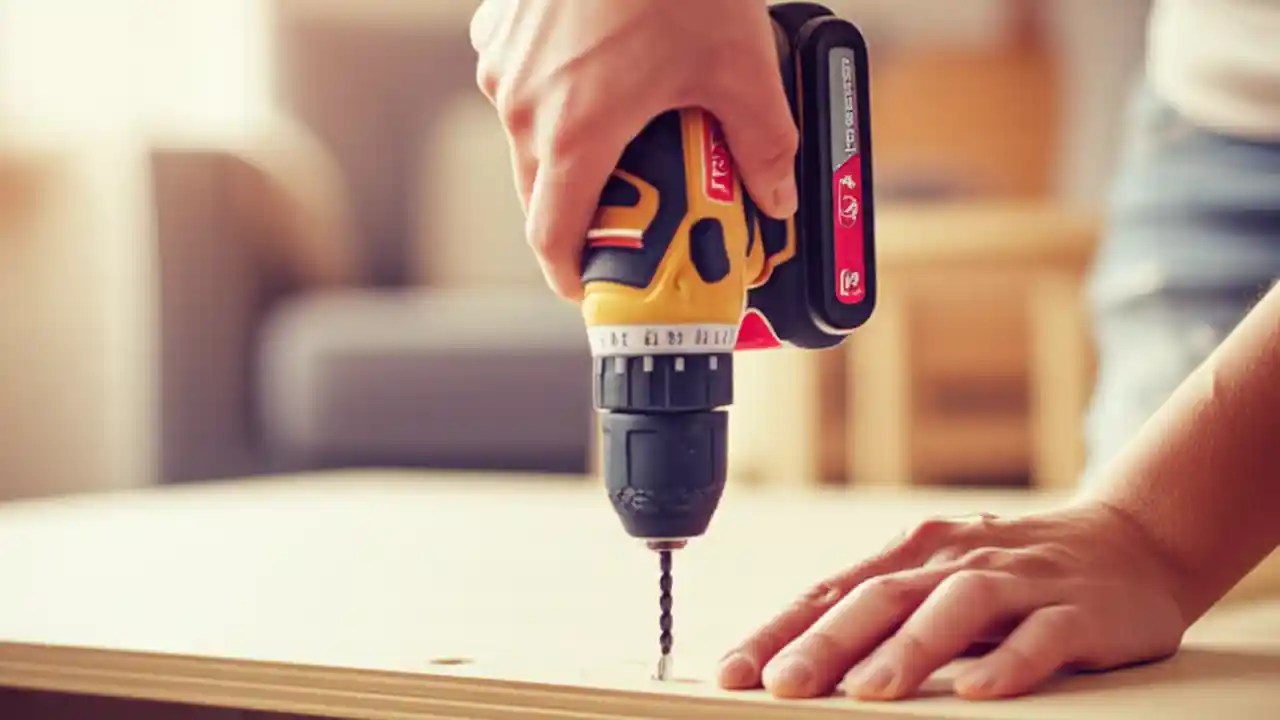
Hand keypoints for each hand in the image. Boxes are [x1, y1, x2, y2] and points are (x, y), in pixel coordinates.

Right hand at [470, 0, 798, 300]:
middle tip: (632, 211)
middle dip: (585, 210)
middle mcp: (520, 104)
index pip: (551, 237)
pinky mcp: (500, 24)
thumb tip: (776, 192)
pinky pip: (521, 81)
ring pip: (528, 134)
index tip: (591, 284)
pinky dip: (554, 94)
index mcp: (572, 133)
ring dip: (569, 147)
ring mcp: (503, 62)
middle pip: (541, 190)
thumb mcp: (738, 65)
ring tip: (628, 132)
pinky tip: (602, 71)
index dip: (571, 274)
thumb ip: (763, 143)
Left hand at [718, 502, 1191, 699]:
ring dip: (908, 650)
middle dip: (826, 643)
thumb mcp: (937, 584)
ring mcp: (1017, 581)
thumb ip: (879, 615)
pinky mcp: (1076, 608)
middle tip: (782, 686)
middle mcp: (955, 561)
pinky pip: (1040, 636)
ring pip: (956, 608)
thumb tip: (794, 658)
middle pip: (881, 596)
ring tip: (867, 692)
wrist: (1129, 541)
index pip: (832, 593)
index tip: (733, 672)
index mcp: (911, 556)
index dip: (779, 632)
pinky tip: (978, 689)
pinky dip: (1008, 661)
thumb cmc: (1011, 574)